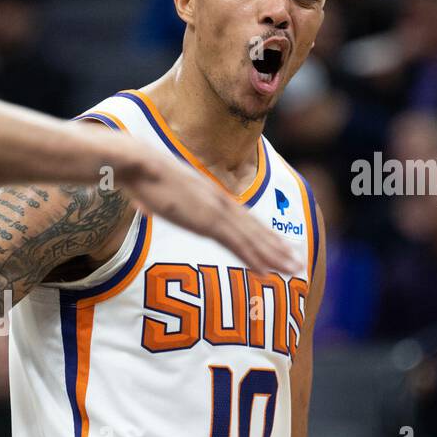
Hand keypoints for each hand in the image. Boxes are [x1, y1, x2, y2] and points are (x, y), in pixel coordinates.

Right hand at [128, 155, 302, 275]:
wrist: (139, 165)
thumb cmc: (140, 176)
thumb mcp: (155, 193)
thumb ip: (156, 203)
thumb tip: (145, 208)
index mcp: (210, 196)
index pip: (243, 219)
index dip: (263, 234)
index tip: (278, 247)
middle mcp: (219, 202)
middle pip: (255, 229)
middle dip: (277, 248)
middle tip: (297, 263)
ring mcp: (215, 212)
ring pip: (252, 239)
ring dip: (275, 256)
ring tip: (293, 270)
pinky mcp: (207, 221)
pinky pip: (236, 245)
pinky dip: (253, 259)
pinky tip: (266, 272)